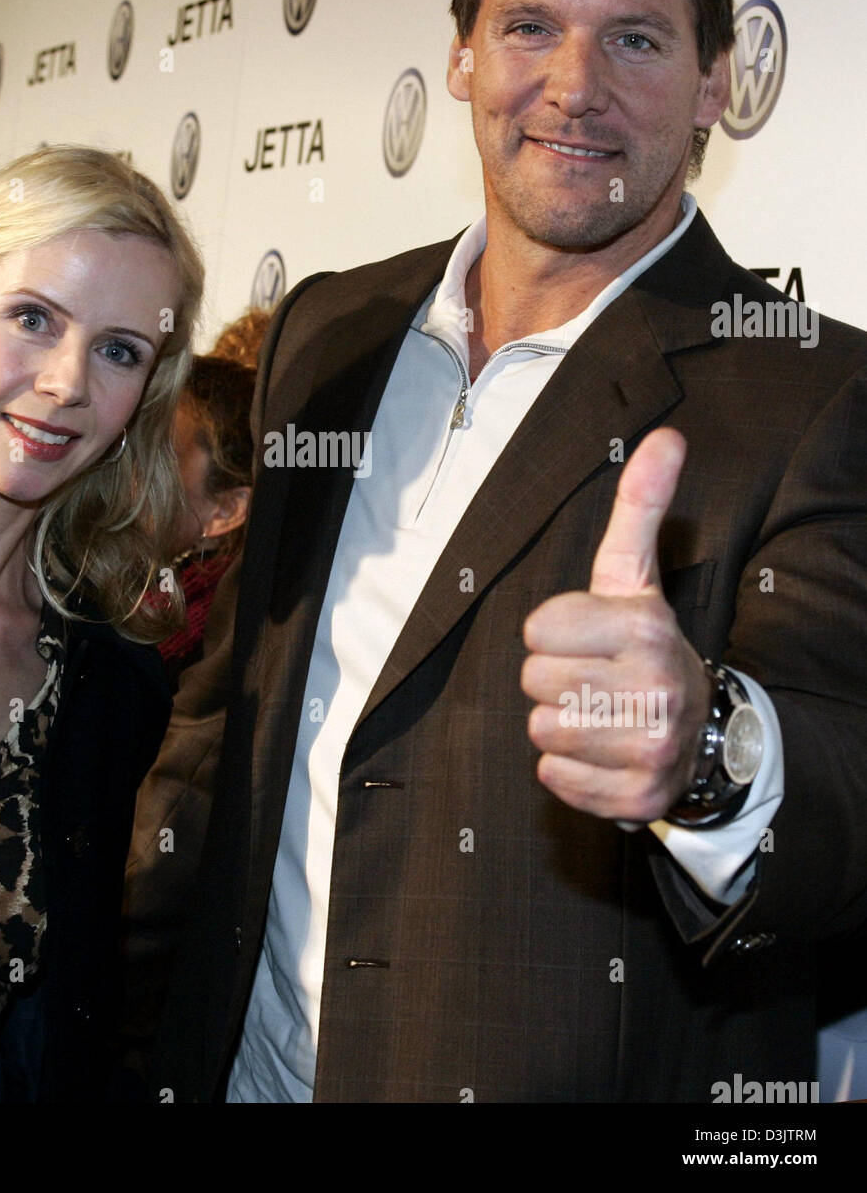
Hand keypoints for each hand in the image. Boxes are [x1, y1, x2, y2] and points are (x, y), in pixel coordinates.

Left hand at [521, 427, 711, 822]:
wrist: (699, 728)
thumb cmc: (643, 643)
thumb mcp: (635, 576)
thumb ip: (640, 507)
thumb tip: (665, 436)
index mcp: (644, 627)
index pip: (535, 629)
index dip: (551, 632)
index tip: (585, 636)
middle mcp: (654, 686)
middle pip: (534, 680)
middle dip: (552, 677)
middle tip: (592, 677)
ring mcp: (649, 746)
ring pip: (542, 730)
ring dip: (559, 724)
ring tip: (598, 712)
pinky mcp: (636, 797)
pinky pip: (555, 779)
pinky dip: (567, 770)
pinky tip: (600, 751)